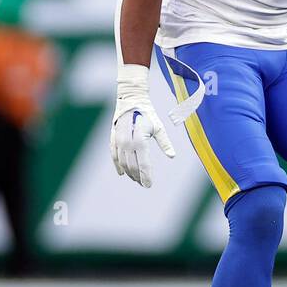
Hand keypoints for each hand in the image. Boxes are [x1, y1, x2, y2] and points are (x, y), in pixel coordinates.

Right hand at [110, 63, 175, 186]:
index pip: (144, 164)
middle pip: (132, 166)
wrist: (131, 101)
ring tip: (136, 179)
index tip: (149, 185)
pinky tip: (122, 173)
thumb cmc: (148, 114)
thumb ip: (165, 143)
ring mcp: (118, 141)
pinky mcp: (113, 139)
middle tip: (144, 184)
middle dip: (138, 177)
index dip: (146, 176)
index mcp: (140, 141)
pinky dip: (117, 165)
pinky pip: (114, 156)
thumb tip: (172, 156)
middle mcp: (128, 143)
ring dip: (129, 173)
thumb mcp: (159, 127)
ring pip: (123, 163)